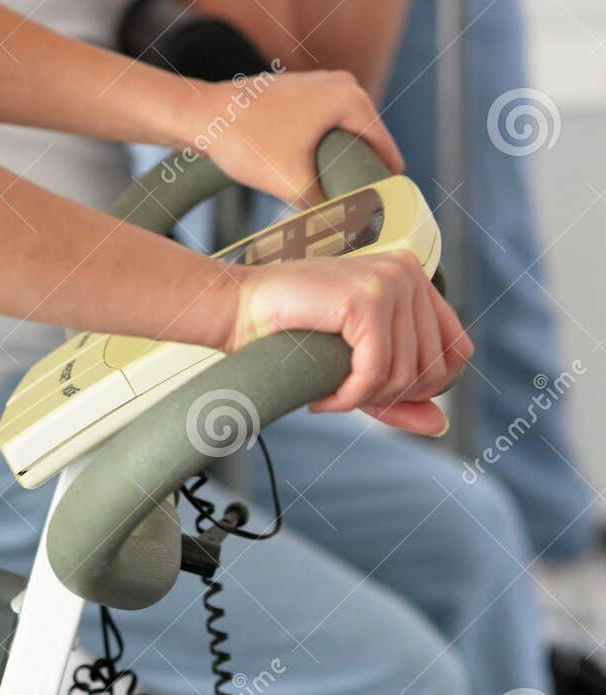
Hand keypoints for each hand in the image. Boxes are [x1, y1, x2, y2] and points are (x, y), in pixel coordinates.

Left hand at [190, 68, 402, 205]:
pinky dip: (321, 150)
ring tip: (331, 197)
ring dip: (339, 164)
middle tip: (351, 211)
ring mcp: (320, 84)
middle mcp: (342, 84)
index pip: (385, 149)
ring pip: (344, 135)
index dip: (382, 185)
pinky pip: (324, 127)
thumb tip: (350, 234)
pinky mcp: (300, 92)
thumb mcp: (293, 184)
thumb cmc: (244, 141)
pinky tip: (312, 176)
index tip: (378, 215)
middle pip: (366, 143)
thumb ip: (328, 209)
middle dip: (358, 174)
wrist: (199, 114)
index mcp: (351, 98)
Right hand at [231, 249, 472, 436]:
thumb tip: (442, 424)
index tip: (379, 393)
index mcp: (412, 275)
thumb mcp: (358, 366)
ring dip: (365, 399)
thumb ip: (399, 394)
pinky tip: (324, 397)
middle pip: (435, 368)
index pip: (457, 349)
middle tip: (348, 395)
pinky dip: (350, 397)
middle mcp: (407, 271)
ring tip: (331, 392)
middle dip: (391, 396)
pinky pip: (377, 372)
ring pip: (406, 374)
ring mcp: (390, 281)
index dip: (425, 386)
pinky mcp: (368, 299)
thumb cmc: (291, 331)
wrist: (238, 309)